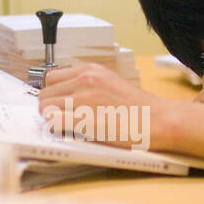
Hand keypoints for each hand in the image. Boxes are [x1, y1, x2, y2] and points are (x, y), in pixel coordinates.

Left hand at [37, 62, 178, 149]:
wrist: (158, 120)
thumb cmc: (138, 108)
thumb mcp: (111, 83)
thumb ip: (88, 85)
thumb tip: (66, 96)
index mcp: (91, 70)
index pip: (52, 78)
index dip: (54, 94)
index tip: (60, 105)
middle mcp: (84, 80)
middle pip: (45, 94)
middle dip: (50, 108)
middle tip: (64, 120)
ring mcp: (82, 99)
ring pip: (44, 108)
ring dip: (52, 120)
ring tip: (68, 127)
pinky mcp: (83, 120)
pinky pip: (52, 122)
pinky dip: (55, 129)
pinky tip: (67, 133)